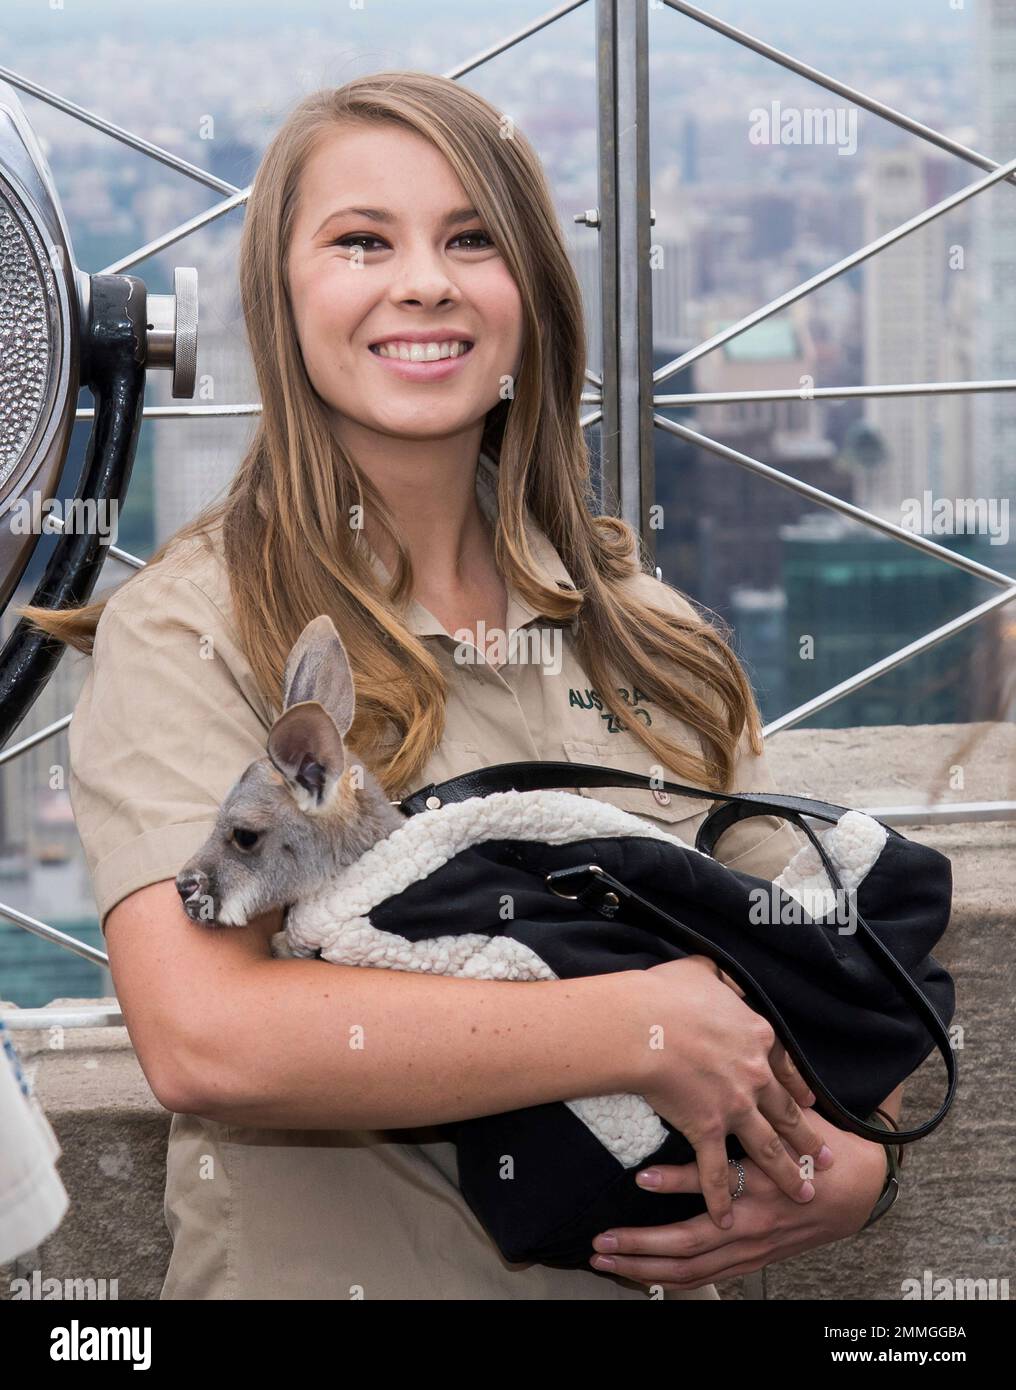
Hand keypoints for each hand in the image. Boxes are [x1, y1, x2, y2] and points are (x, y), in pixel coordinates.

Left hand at [588, 1111, 889, 1290]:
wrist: (862, 1189)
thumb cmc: (818, 1144)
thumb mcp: (792, 1114)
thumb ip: (756, 1094)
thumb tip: (711, 1057)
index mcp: (762, 1179)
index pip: (714, 1183)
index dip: (677, 1182)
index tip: (640, 1177)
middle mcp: (754, 1220)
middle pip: (690, 1242)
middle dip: (641, 1245)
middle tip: (601, 1241)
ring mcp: (752, 1246)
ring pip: (691, 1266)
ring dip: (644, 1267)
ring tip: (604, 1260)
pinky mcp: (752, 1259)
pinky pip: (705, 1276)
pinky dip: (670, 1278)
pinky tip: (638, 1276)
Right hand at [629, 955, 834, 1230]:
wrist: (645, 1025)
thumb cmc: (667, 993)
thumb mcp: (703, 970)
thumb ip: (719, 978)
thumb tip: (716, 971)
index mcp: (757, 1037)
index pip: (786, 1066)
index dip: (798, 1086)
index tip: (810, 1100)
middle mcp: (754, 1075)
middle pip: (787, 1112)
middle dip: (810, 1138)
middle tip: (830, 1159)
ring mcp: (734, 1106)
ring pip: (768, 1147)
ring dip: (787, 1173)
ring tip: (804, 1193)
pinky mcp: (706, 1128)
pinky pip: (716, 1171)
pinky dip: (721, 1197)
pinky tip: (726, 1218)